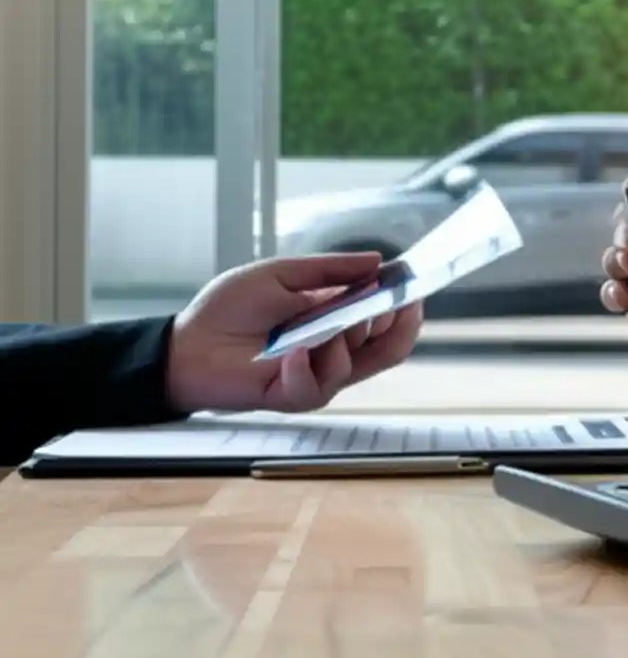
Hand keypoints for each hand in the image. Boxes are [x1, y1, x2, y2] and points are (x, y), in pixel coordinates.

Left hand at [166, 253, 422, 413]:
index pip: (386, 324)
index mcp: (336, 325)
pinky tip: (290, 352)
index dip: (404, 309)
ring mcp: (317, 378)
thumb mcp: (282, 275)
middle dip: (391, 324)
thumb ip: (329, 271)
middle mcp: (334, 355)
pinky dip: (305, 366)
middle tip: (382, 303)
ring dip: (342, 340)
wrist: (187, 344)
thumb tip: (377, 260)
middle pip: (387, 351)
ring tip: (318, 326)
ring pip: (355, 365)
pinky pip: (315, 387)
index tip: (411, 288)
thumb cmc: (229, 309)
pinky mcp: (292, 397)